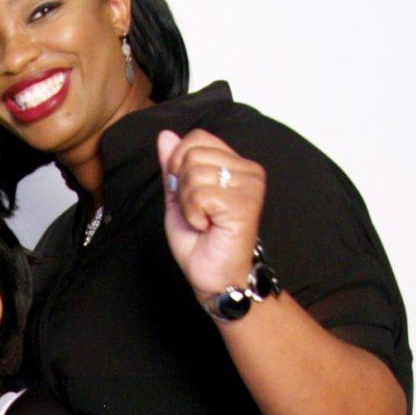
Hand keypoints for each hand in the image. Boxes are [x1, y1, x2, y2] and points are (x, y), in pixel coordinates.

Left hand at [157, 128, 265, 300]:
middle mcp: (248, 169)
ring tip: (203, 221)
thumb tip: (165, 136)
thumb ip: (173, 167)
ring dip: (188, 204)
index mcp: (235, 164)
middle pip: (192, 153)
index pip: (197, 138)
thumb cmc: (201, 243)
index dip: (178, 163)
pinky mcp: (245, 202)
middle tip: (197, 212)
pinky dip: (194, 214)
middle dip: (182, 186)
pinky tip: (207, 227)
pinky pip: (200, 194)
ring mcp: (250, 184)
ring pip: (194, 173)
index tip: (184, 193)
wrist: (214, 277)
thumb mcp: (179, 198)